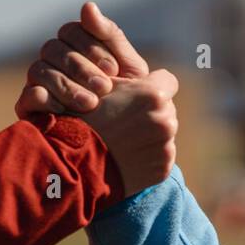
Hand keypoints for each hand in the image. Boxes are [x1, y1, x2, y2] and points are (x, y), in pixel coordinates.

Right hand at [14, 1, 149, 117]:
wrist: (120, 148)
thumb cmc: (129, 104)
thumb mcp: (129, 70)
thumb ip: (111, 37)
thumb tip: (87, 6)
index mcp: (74, 46)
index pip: (72, 31)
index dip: (91, 47)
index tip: (114, 70)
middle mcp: (52, 61)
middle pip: (54, 48)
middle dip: (81, 68)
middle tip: (105, 89)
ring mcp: (38, 83)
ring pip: (39, 70)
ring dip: (67, 86)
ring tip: (91, 105)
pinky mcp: (29, 108)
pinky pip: (28, 96)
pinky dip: (46, 101)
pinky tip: (66, 112)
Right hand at [81, 69, 179, 195]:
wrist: (76, 163)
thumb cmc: (86, 121)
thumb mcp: (102, 87)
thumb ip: (128, 78)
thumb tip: (140, 76)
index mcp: (153, 95)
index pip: (168, 81)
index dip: (152, 85)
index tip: (139, 94)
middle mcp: (165, 120)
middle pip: (166, 108)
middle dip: (151, 111)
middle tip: (126, 120)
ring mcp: (166, 147)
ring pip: (164, 132)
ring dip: (151, 134)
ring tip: (125, 140)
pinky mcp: (162, 168)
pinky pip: (161, 156)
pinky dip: (149, 155)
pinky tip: (128, 156)